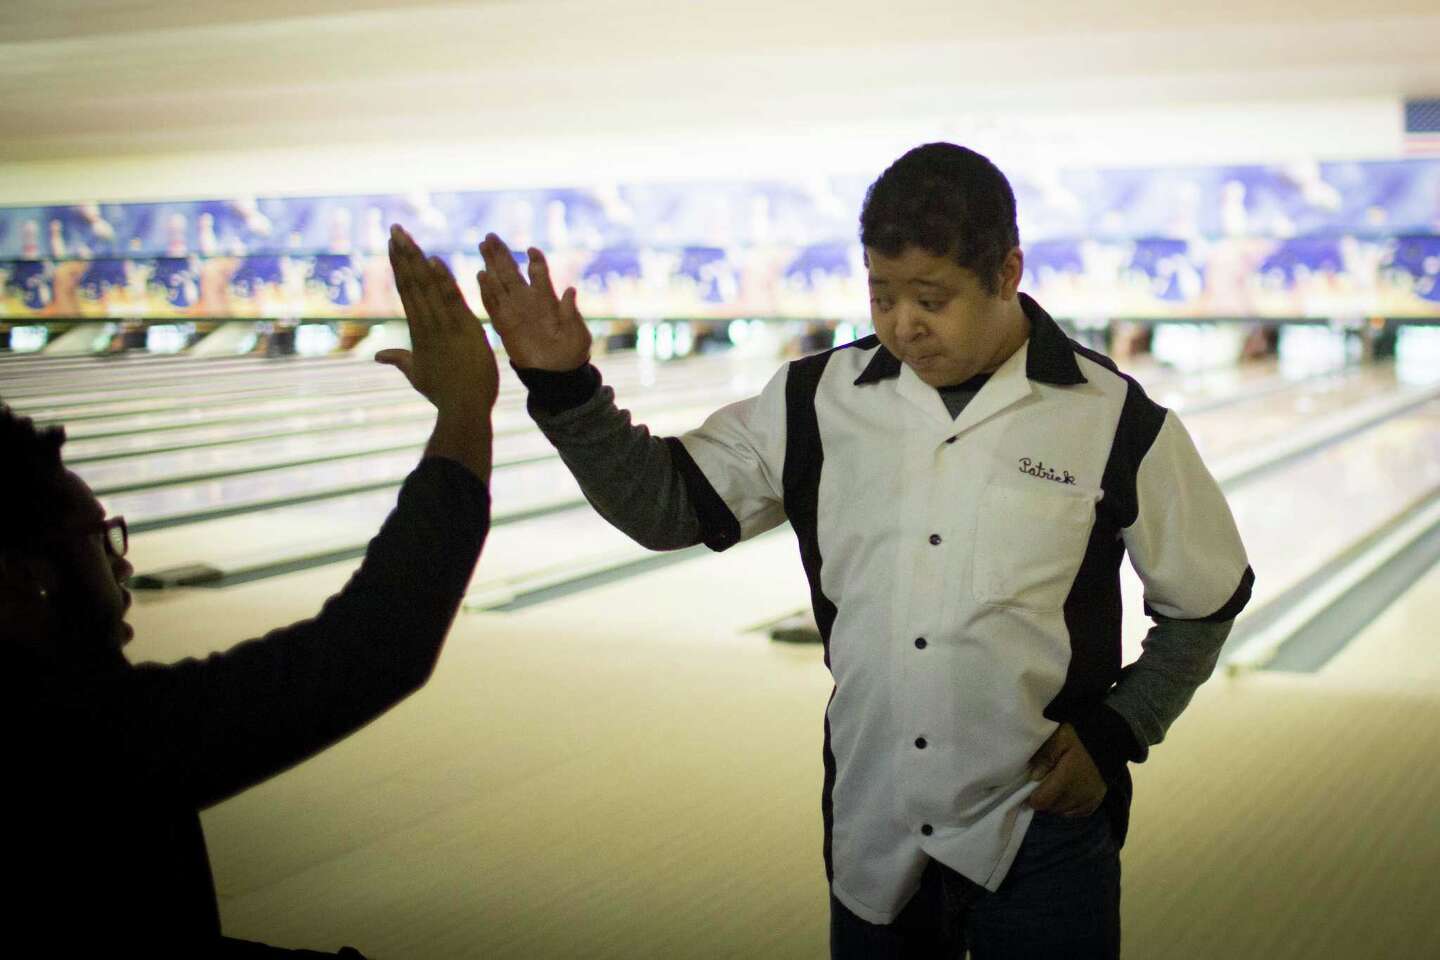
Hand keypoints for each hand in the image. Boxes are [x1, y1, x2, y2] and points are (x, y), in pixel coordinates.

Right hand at [378, 225, 498, 416]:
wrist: (463, 409)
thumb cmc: (443, 394)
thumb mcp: (417, 374)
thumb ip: (399, 360)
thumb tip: (378, 355)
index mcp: (419, 331)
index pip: (407, 291)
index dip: (400, 266)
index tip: (394, 244)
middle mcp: (427, 324)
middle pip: (412, 283)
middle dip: (403, 254)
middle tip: (395, 228)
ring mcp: (444, 326)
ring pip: (427, 287)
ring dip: (416, 259)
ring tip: (406, 235)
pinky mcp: (463, 330)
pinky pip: (451, 301)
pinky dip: (442, 281)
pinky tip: (433, 260)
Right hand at [476, 233, 590, 370]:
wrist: (557, 374)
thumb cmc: (571, 353)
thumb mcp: (577, 333)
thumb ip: (571, 313)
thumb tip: (570, 290)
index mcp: (547, 299)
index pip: (539, 272)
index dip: (535, 260)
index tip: (531, 250)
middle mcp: (528, 301)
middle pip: (512, 271)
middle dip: (502, 253)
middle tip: (491, 236)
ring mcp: (515, 311)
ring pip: (499, 283)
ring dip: (491, 264)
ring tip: (482, 245)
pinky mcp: (504, 325)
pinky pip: (493, 305)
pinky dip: (486, 291)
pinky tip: (480, 276)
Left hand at [1026, 723, 1107, 816]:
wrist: (1108, 740)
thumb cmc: (1080, 738)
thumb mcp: (1059, 738)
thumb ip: (1045, 755)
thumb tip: (1034, 776)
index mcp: (1067, 779)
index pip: (1042, 801)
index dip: (1033, 796)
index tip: (1032, 787)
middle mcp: (1079, 794)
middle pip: (1052, 808)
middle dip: (1045, 798)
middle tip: (1044, 783)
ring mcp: (1090, 799)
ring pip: (1063, 811)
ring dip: (1056, 803)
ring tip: (1056, 786)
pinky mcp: (1096, 801)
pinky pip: (1077, 812)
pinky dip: (1070, 806)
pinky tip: (1068, 792)